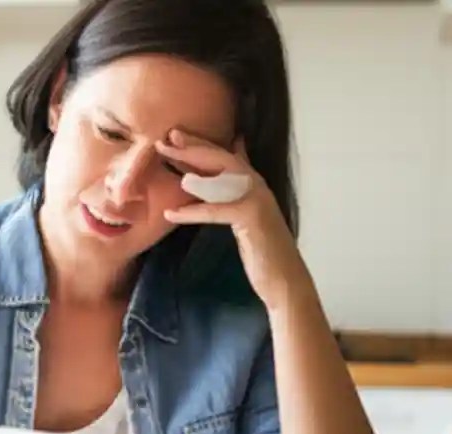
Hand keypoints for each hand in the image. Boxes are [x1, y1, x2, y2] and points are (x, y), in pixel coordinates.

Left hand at [156, 130, 311, 310]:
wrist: (285, 280)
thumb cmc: (263, 254)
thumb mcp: (245, 222)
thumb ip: (232, 202)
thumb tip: (216, 188)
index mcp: (254, 186)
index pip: (226, 158)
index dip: (202, 145)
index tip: (177, 135)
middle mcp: (257, 187)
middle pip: (222, 158)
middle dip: (193, 145)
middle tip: (166, 137)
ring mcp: (257, 199)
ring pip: (220, 175)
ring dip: (191, 165)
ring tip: (166, 157)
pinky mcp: (252, 216)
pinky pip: (216, 209)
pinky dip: (193, 210)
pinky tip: (172, 213)